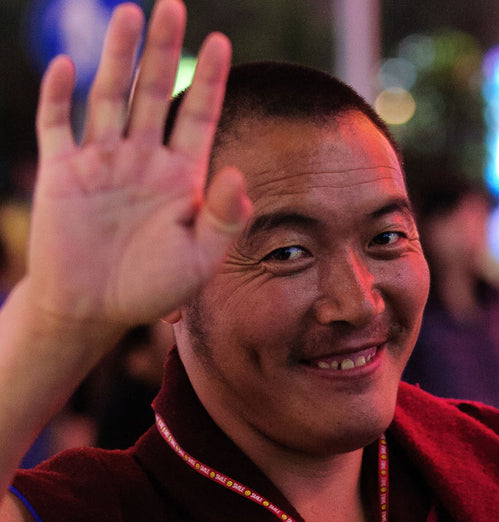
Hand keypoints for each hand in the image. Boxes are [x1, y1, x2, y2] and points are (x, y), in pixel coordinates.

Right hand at [25, 0, 249, 346]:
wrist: (91, 312)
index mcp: (179, 177)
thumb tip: (240, 175)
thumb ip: (223, 220)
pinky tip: (65, 66)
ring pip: (109, 97)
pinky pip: (56, 125)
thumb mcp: (198, 261)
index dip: (208, 80)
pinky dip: (57, 96)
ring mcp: (100, 162)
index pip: (198, 116)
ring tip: (129, 14)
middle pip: (153, 92)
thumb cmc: (149, 289)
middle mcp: (141, 159)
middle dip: (163, 49)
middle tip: (172, 5)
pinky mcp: (61, 173)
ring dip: (118, 58)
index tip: (221, 42)